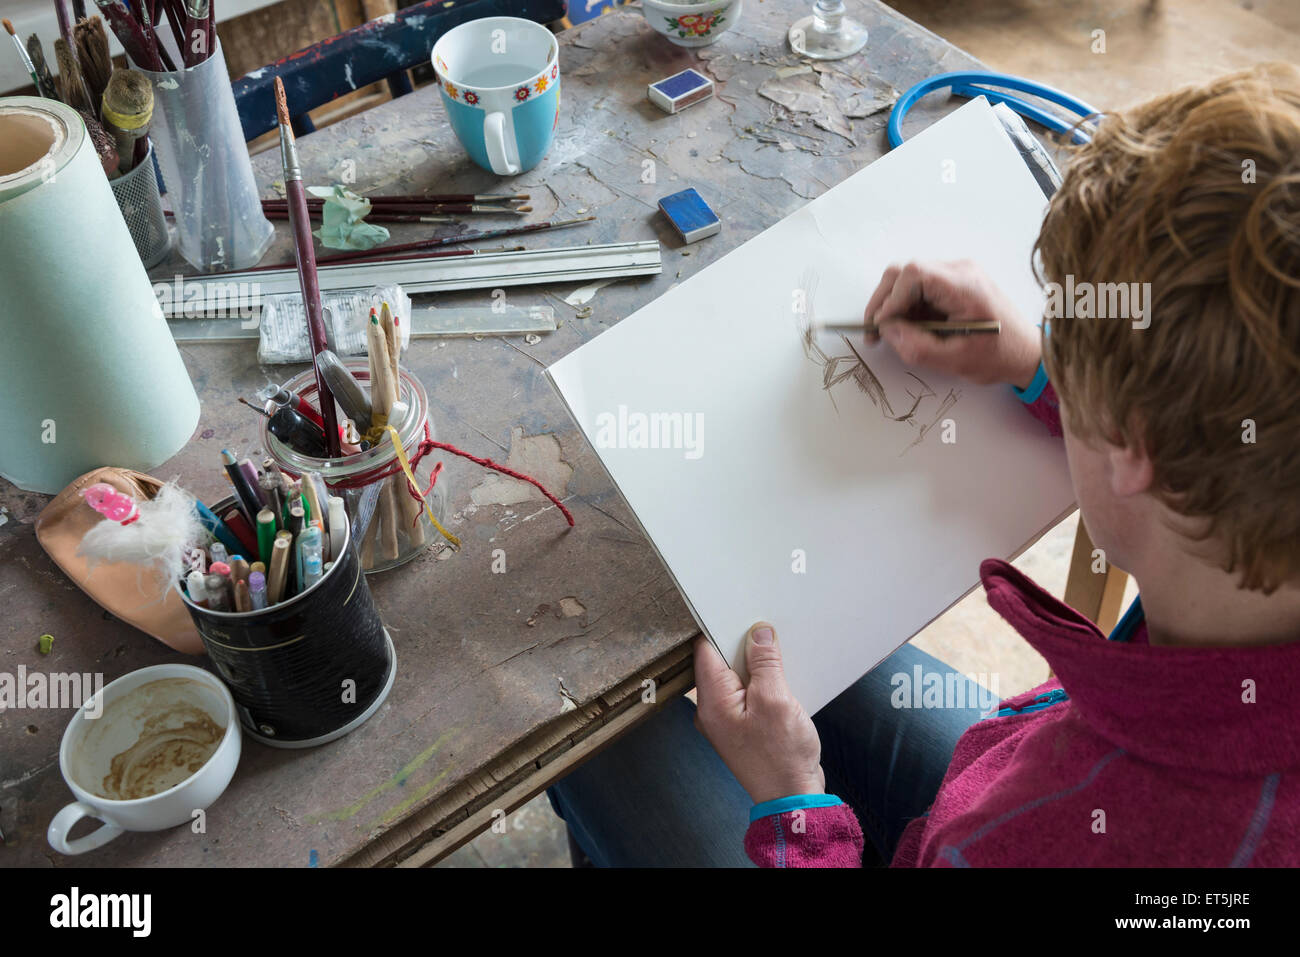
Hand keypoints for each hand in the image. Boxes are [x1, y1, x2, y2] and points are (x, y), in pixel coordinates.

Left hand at [693, 624, 824, 804]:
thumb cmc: (782, 756)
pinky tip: (781, 676)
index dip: (722, 627)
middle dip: (743, 645)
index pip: (706, 650)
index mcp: (711, 700)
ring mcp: (726, 720)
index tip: (741, 610)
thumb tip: (758, 631)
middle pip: (720, 662)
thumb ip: (765, 663)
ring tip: (777, 649)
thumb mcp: (775, 700)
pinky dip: (762, 682)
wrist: (792, 799)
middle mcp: (711, 709)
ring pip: (737, 678)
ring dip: (756, 664)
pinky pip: (747, 694)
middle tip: (766, 627)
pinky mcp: (743, 727)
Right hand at [861, 260, 1041, 388]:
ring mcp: (958, 273)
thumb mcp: (954, 360)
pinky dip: (906, 304)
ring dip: (893, 304)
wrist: (1026, 352)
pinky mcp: (955, 282)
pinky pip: (920, 285)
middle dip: (884, 301)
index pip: (913, 275)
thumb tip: (886, 330)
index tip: (881, 327)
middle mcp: (961, 271)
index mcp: (965, 286)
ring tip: (893, 332)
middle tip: (875, 331)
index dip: (889, 300)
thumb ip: (916, 346)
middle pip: (905, 271)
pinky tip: (909, 326)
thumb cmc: (998, 357)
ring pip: (908, 277)